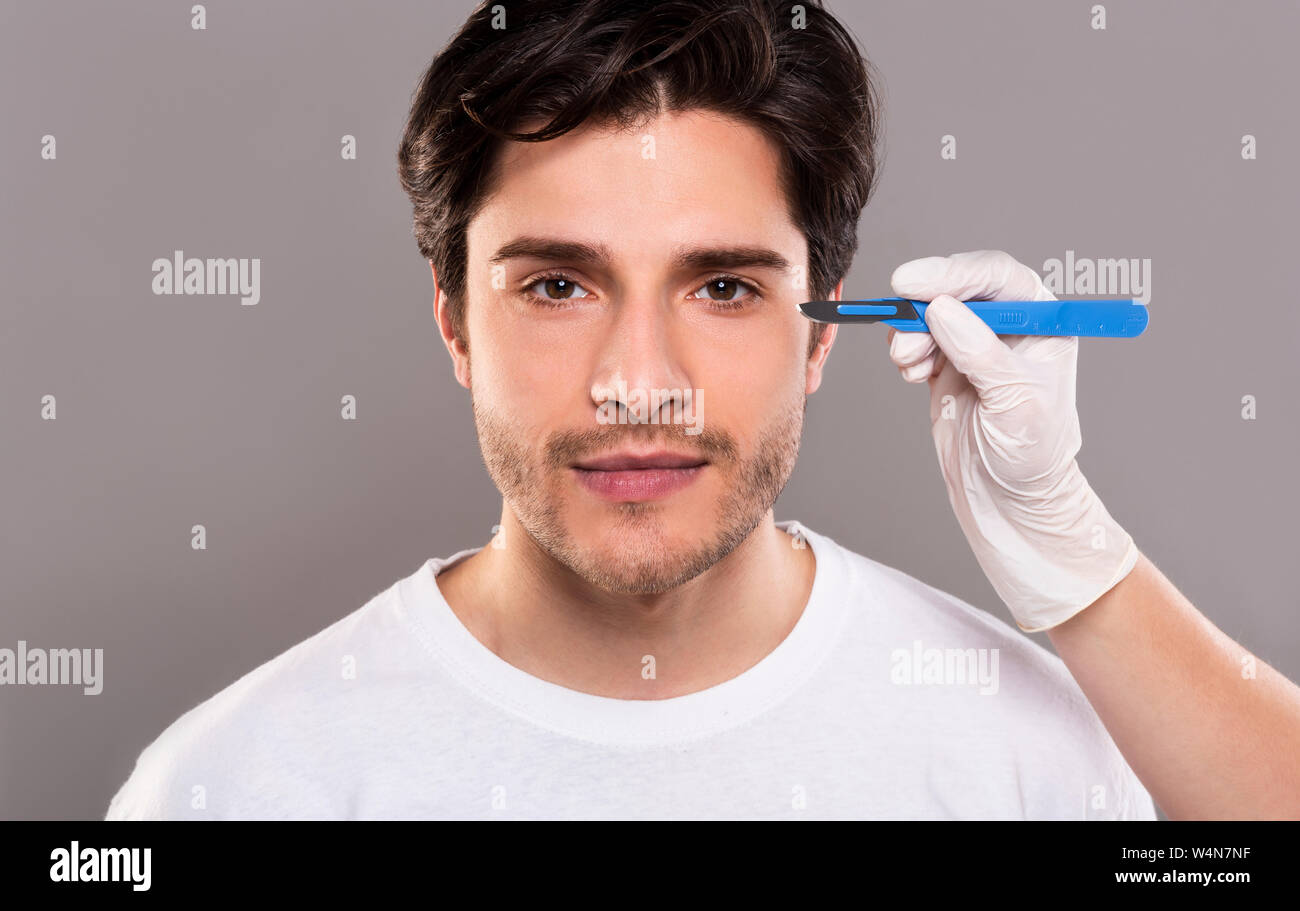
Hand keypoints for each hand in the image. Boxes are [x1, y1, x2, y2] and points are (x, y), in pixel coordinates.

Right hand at [887, 249, 1137, 631]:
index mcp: (1043, 321)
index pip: (998, 277)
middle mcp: (1009, 324)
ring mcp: (975, 342)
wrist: (1009, 498)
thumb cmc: (1031, 455)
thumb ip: (981, 353)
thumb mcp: (1015, 404)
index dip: (954, 272)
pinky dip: (906, 350)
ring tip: (910, 364)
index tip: (913, 282)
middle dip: (924, 304)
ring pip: (931, 312)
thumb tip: (942, 310)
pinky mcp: (947, 363)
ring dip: (911, 332)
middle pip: (959, 287)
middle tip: (900, 322)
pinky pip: (917, 338)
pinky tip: (913, 373)